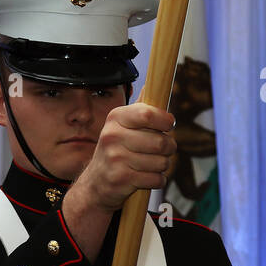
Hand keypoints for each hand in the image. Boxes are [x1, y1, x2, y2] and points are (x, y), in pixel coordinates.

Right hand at [73, 97, 175, 211]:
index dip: (165, 120)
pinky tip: (145, 177)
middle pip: (161, 142)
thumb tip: (155, 83)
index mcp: (115, 118)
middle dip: (169, 148)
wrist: (96, 182)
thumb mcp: (122, 125)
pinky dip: (157, 180)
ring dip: (162, 165)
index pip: (148, 114)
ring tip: (150, 164)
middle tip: (162, 149)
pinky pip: (156, 179)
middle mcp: (112, 136)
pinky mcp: (121, 179)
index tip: (168, 125)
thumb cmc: (117, 150)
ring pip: (162, 162)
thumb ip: (141, 108)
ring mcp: (115, 158)